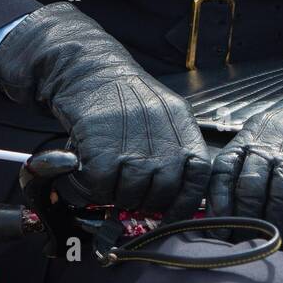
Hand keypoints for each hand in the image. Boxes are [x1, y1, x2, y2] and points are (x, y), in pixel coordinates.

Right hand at [0, 2, 211, 220]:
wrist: (88, 68)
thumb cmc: (122, 94)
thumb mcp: (162, 112)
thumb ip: (173, 147)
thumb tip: (174, 193)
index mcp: (181, 126)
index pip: (198, 175)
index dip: (186, 202)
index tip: (170, 214)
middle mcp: (162, 135)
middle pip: (161, 192)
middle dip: (142, 201)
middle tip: (126, 193)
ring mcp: (133, 142)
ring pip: (129, 195)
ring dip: (113, 196)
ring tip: (103, 180)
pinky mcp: (101, 147)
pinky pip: (99, 188)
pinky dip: (87, 188)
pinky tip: (83, 175)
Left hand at [207, 43, 282, 242]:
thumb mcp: (267, 136)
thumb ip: (246, 164)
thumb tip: (222, 210)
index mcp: (252, 137)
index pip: (225, 174)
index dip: (220, 207)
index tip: (218, 233)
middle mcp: (273, 144)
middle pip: (251, 190)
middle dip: (245, 223)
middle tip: (244, 246)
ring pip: (281, 196)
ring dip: (274, 226)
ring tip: (271, 245)